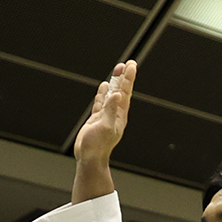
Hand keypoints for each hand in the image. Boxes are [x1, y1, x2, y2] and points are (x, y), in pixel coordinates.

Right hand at [72, 60, 136, 199]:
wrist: (90, 157)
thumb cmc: (98, 145)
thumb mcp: (106, 126)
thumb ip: (110, 110)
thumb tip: (117, 95)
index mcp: (119, 114)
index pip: (125, 92)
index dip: (128, 78)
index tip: (131, 65)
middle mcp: (115, 113)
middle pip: (121, 91)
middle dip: (124, 77)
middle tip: (127, 63)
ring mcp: (106, 115)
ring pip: (111, 94)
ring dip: (115, 82)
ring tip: (117, 70)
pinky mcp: (97, 119)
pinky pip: (101, 102)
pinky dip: (103, 93)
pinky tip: (104, 86)